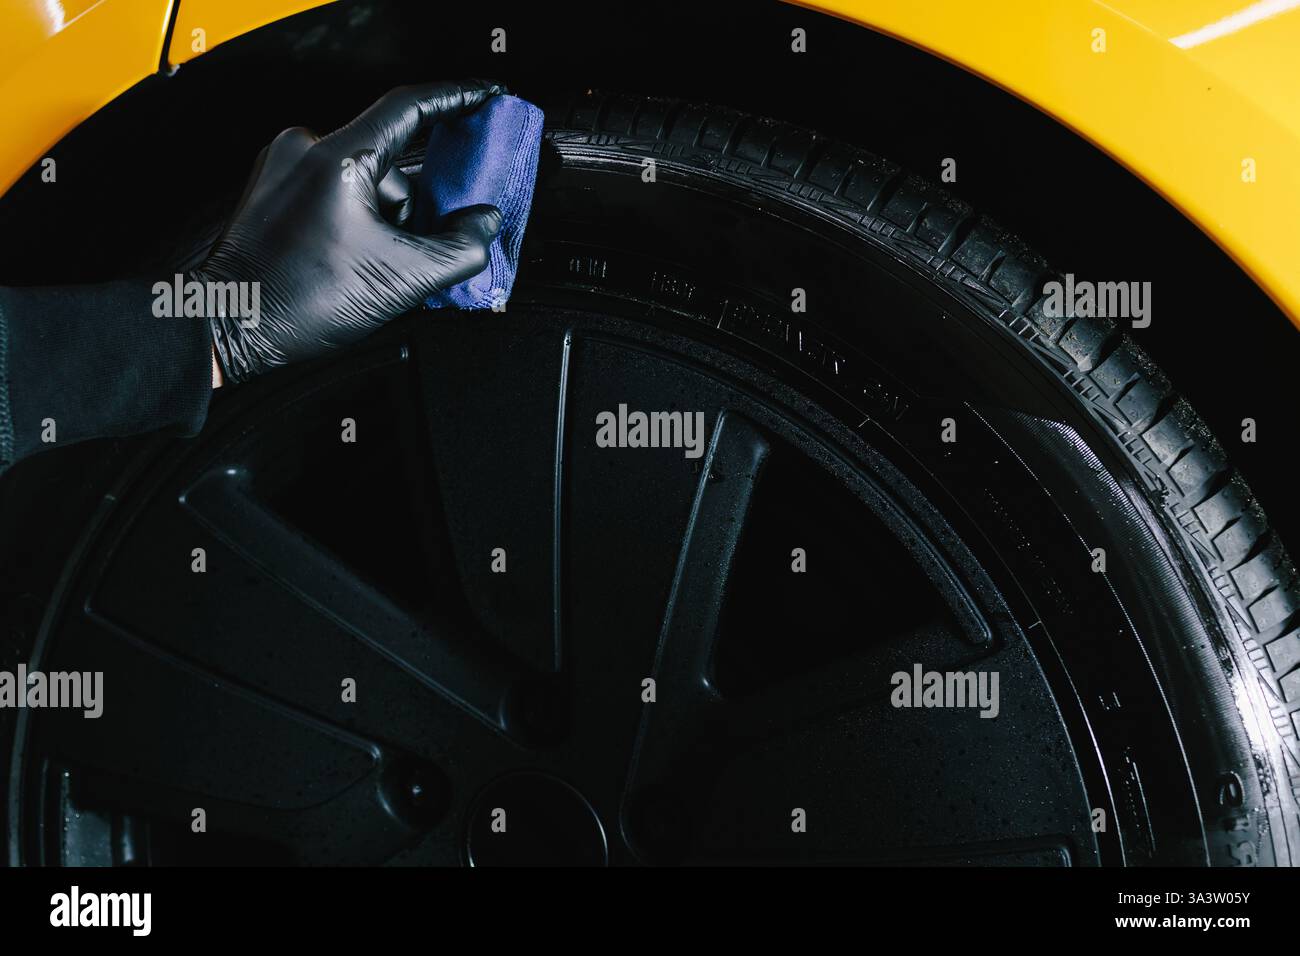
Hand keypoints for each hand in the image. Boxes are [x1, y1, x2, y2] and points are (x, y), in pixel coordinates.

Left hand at [199, 80, 505, 384]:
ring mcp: (286, 167)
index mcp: (339, 159)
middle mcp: (307, 150)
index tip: (486, 98)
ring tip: (375, 268)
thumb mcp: (402, 280)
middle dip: (416, 209)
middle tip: (423, 249)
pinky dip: (360, 222)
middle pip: (393, 163)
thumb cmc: (295, 302)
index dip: (458, 100)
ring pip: (368, 182)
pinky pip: (338, 191)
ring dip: (386, 221)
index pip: (411, 107)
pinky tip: (355, 261)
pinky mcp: (275, 189)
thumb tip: (483, 224)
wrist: (228, 325)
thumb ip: (460, 249)